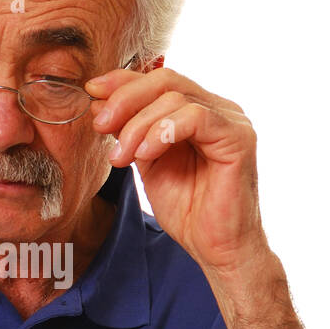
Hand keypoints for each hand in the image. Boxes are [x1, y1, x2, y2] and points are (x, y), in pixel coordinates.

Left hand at [87, 63, 269, 277]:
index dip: (122, 82)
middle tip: (100, 125)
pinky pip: (195, 117)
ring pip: (175, 97)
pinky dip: (163, 131)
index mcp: (198, 110)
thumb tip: (99, 102)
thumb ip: (130, 131)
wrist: (216, 248)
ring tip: (121, 157)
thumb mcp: (147, 162)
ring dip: (138, 126)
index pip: (159, 80)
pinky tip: (146, 154)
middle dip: (125, 99)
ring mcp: (231, 121)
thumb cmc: (188, 211)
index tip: (91, 93)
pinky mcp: (238, 138)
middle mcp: (218, 109)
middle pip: (165, 80)